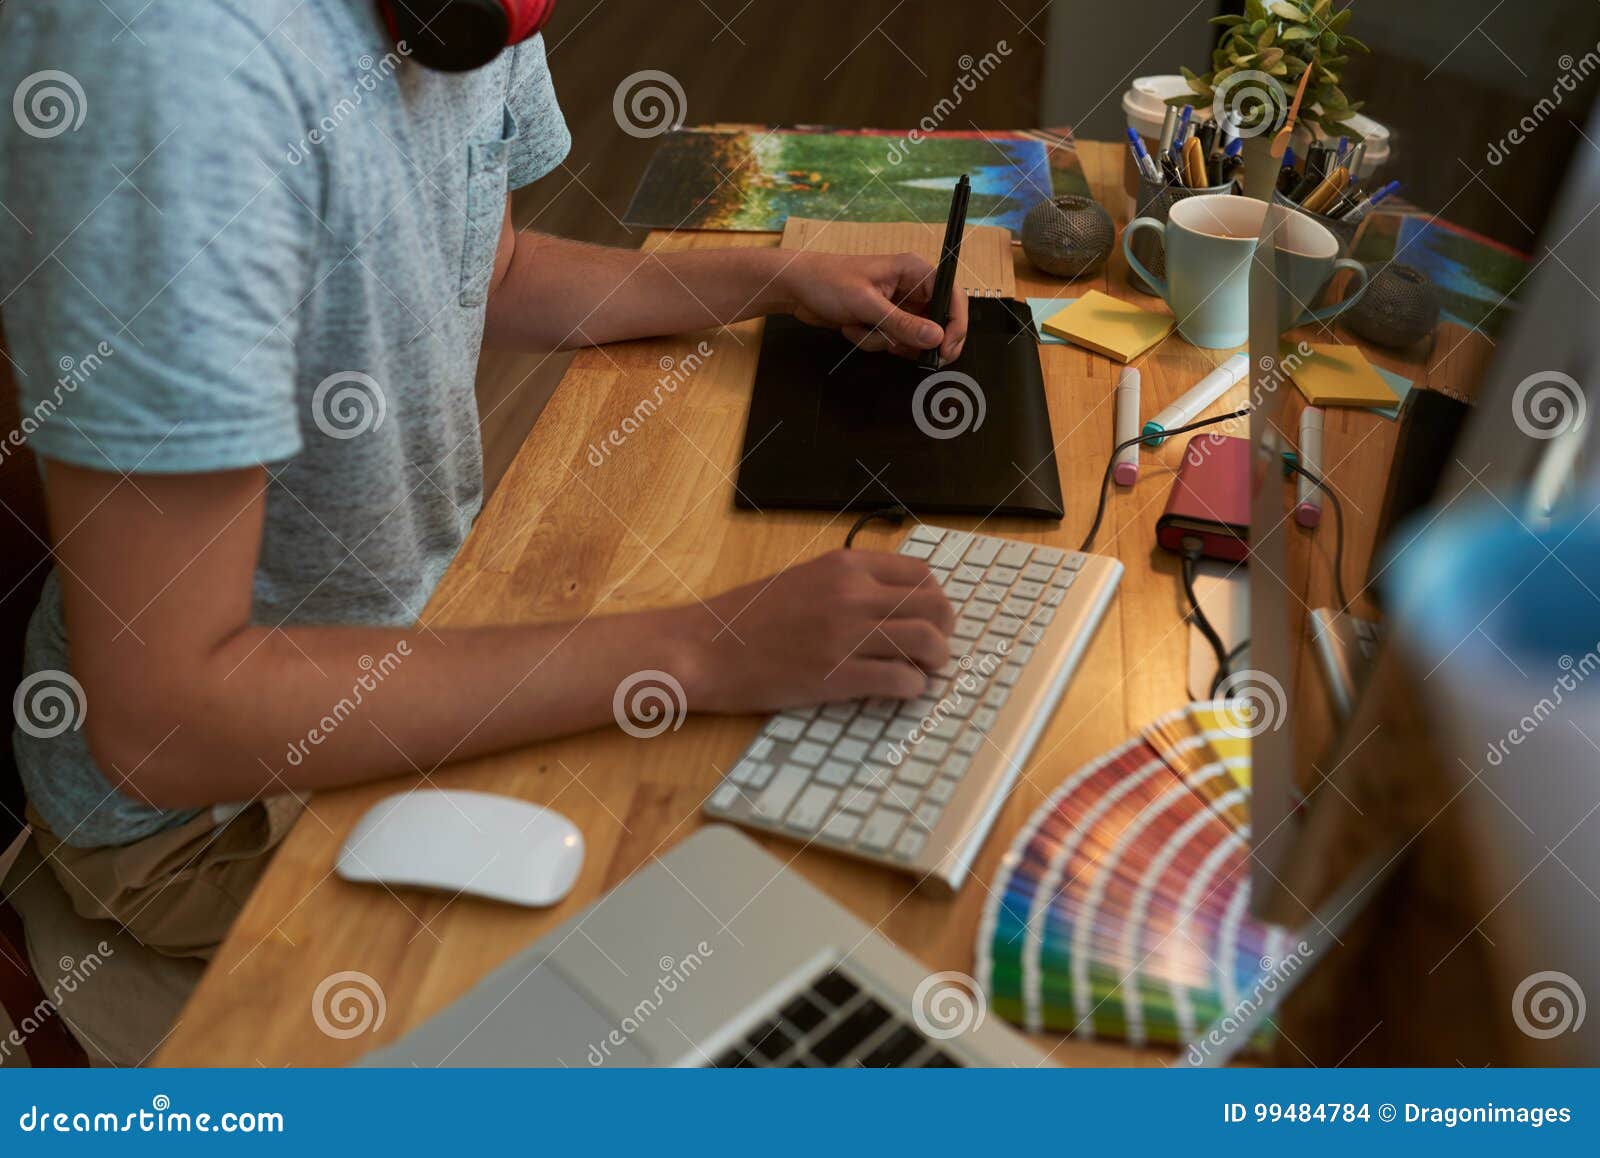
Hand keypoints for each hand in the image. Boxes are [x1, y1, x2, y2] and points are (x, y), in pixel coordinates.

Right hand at [676, 548, 954, 713]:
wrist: (704, 647)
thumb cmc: (748, 618)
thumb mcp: (804, 580)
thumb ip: (848, 584)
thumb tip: (895, 601)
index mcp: (844, 566)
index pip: (922, 574)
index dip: (934, 599)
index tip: (930, 617)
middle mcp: (851, 594)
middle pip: (935, 606)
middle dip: (945, 630)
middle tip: (934, 649)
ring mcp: (845, 635)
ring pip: (929, 642)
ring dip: (936, 661)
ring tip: (923, 671)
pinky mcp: (837, 676)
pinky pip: (902, 680)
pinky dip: (912, 688)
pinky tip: (899, 691)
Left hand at [779, 251, 967, 362]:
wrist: (796, 287)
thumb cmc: (827, 281)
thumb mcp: (867, 304)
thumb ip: (903, 323)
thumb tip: (936, 338)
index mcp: (914, 271)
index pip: (953, 296)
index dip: (955, 325)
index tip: (946, 350)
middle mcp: (910, 287)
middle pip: (936, 322)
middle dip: (915, 340)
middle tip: (898, 349)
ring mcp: (897, 305)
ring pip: (911, 338)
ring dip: (885, 341)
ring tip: (860, 327)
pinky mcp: (883, 320)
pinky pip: (891, 342)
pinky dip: (872, 342)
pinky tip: (851, 327)